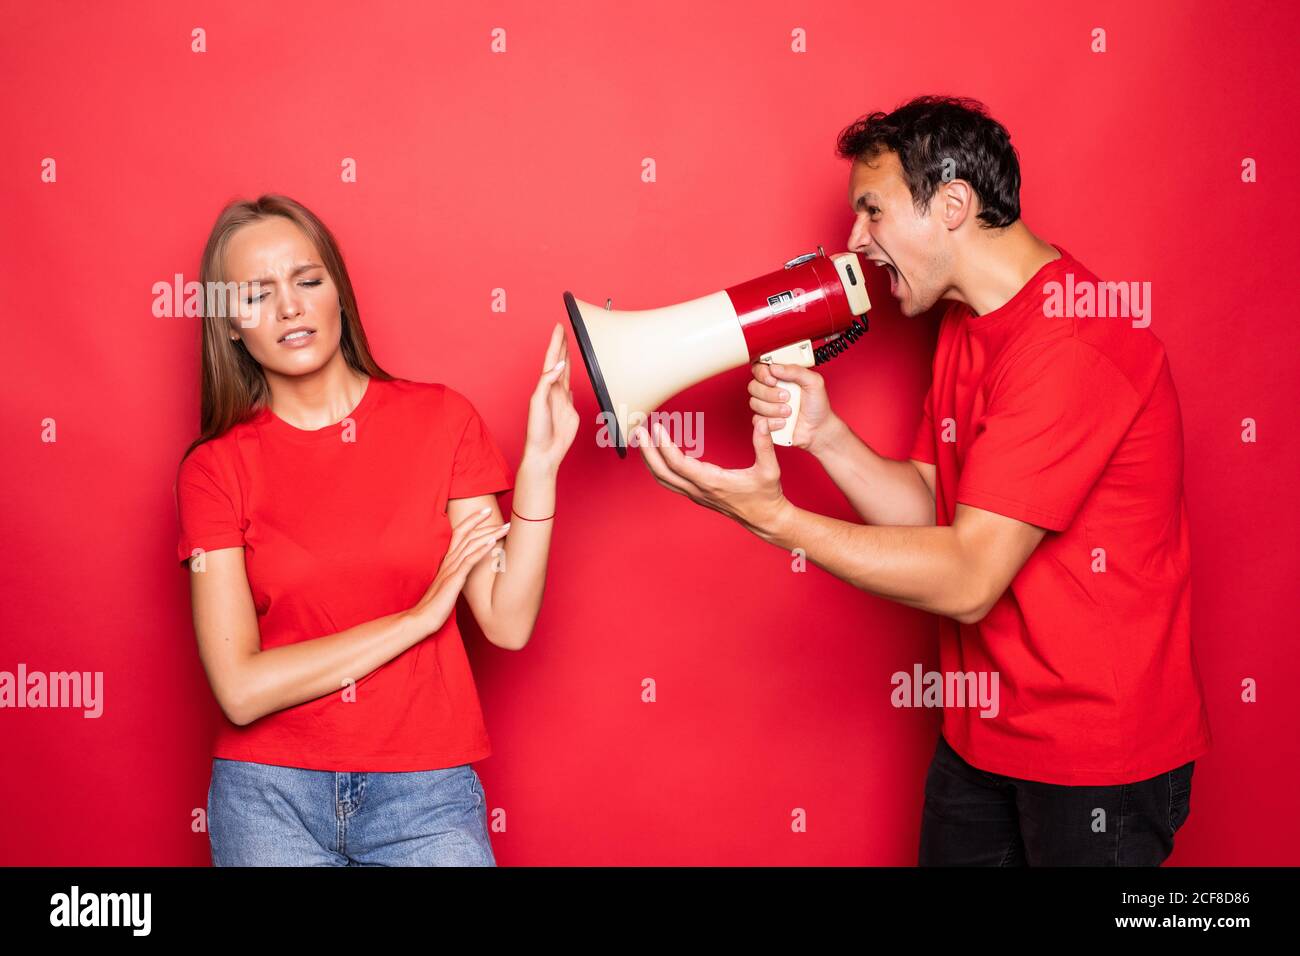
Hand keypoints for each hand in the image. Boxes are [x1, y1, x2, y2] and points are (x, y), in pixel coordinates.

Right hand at [407, 508, 510, 634]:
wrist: (423, 618)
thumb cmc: (437, 603)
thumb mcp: (449, 583)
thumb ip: (458, 573)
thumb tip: (470, 568)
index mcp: (447, 560)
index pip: (460, 533)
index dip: (472, 520)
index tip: (487, 511)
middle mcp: (449, 560)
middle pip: (467, 535)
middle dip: (485, 524)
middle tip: (504, 517)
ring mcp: (451, 569)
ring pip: (471, 545)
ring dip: (490, 534)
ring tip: (505, 528)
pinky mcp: (454, 580)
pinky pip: (469, 561)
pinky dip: (481, 550)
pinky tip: (492, 543)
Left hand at [522, 321, 579, 471]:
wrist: (545, 451)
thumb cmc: (537, 430)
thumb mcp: (538, 402)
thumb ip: (548, 382)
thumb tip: (560, 366)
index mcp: (545, 386)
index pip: (552, 359)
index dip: (556, 343)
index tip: (559, 327)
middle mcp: (553, 390)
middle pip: (559, 363)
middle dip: (562, 347)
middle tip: (565, 331)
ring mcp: (562, 400)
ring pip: (566, 375)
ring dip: (567, 360)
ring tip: (569, 347)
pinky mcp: (570, 410)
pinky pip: (571, 391)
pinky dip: (571, 381)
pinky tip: (570, 377)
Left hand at [631, 416, 791, 538]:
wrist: (764, 519)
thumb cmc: (766, 496)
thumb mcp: (770, 470)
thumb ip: (764, 446)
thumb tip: (761, 423)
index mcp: (713, 483)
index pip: (679, 464)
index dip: (664, 446)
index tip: (657, 428)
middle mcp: (699, 490)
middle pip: (663, 473)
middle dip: (648, 452)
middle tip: (639, 431)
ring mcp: (696, 494)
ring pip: (664, 479)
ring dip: (650, 460)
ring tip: (643, 440)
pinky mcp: (697, 494)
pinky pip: (671, 482)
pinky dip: (659, 468)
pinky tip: (657, 454)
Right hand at [748, 361, 838, 455]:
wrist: (818, 429)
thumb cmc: (817, 405)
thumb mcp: (814, 382)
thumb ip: (796, 370)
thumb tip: (775, 367)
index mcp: (780, 376)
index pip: (759, 368)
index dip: (762, 373)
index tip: (773, 380)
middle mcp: (770, 389)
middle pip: (753, 386)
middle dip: (770, 393)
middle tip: (787, 397)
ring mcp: (766, 405)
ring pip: (754, 403)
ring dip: (773, 409)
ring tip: (789, 411)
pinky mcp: (765, 421)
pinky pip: (757, 419)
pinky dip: (772, 422)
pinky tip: (784, 422)